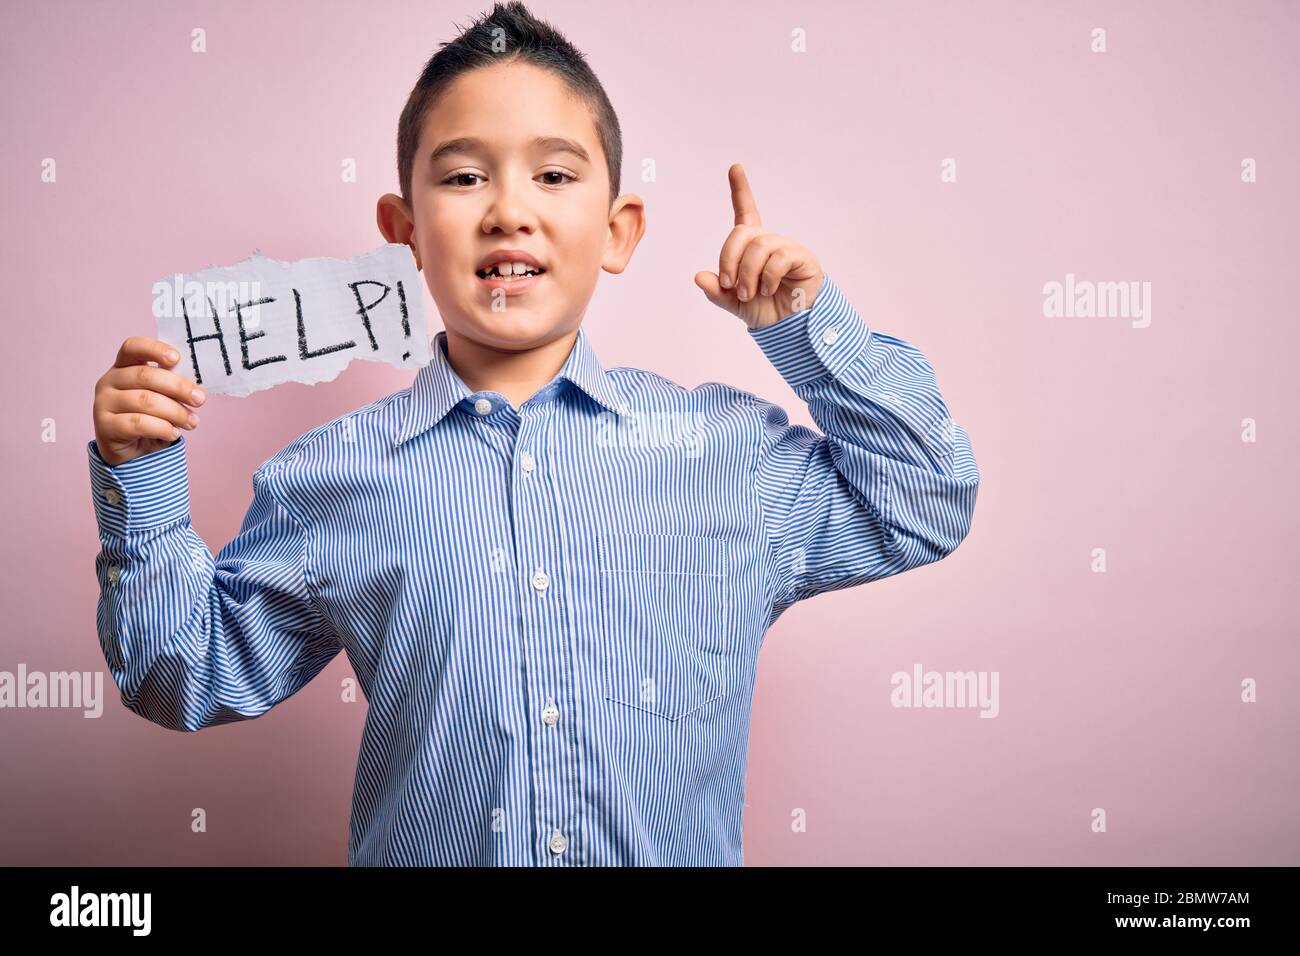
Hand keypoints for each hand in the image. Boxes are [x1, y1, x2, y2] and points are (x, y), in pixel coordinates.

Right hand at [93, 337, 204, 466]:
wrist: (132, 451)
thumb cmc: (152, 418)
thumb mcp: (163, 397)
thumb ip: (172, 387)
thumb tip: (197, 389)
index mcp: (123, 366)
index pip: (133, 347)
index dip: (155, 349)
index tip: (176, 358)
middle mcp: (109, 381)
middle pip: (145, 376)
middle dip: (178, 387)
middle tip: (200, 400)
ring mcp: (103, 403)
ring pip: (145, 401)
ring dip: (175, 412)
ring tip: (192, 422)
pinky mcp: (105, 427)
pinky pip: (139, 423)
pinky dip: (162, 428)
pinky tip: (174, 433)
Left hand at [694, 163, 823, 329]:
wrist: (789, 327)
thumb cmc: (764, 309)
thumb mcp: (733, 302)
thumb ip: (716, 291)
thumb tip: (699, 277)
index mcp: (751, 247)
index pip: (745, 212)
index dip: (741, 190)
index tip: (735, 168)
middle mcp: (768, 241)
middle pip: (741, 233)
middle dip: (729, 259)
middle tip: (730, 285)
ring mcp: (786, 247)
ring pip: (758, 246)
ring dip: (748, 273)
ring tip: (749, 293)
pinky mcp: (802, 257)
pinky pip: (779, 257)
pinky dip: (768, 277)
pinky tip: (768, 290)